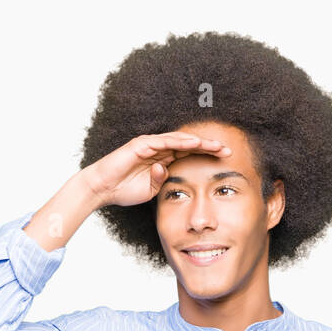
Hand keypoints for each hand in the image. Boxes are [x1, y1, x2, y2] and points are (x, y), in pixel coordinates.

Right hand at [81, 131, 232, 208]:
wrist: (103, 189)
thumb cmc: (124, 190)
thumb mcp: (151, 190)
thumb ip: (162, 181)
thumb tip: (169, 172)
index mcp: (163, 160)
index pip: (189, 155)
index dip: (207, 156)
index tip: (225, 160)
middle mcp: (159, 149)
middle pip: (188, 145)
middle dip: (208, 147)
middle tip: (228, 150)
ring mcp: (150, 145)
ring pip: (179, 140)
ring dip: (198, 142)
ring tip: (215, 145)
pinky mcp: (141, 144)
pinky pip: (163, 141)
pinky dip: (178, 141)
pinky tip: (193, 143)